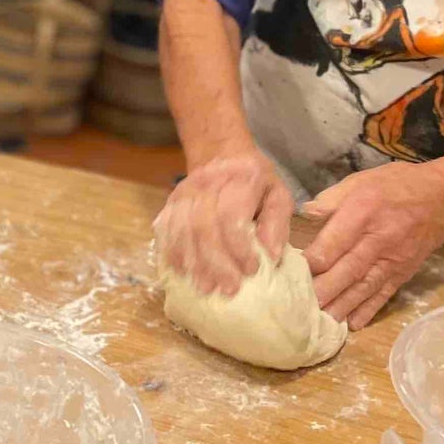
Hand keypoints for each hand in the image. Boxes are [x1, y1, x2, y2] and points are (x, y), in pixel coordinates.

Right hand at [153, 150, 292, 295]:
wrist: (220, 154)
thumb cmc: (255, 181)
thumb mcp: (278, 194)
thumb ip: (277, 223)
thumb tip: (271, 256)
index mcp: (240, 179)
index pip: (231, 215)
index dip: (239, 246)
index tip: (252, 270)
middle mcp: (207, 183)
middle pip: (203, 226)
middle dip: (216, 262)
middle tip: (229, 289)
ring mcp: (184, 192)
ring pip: (182, 229)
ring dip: (193, 262)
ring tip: (206, 288)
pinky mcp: (170, 202)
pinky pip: (165, 229)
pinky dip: (173, 253)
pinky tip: (182, 272)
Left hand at [304, 163, 443, 329]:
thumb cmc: (397, 185)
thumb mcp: (361, 179)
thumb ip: (332, 197)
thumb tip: (307, 212)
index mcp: (364, 211)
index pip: (336, 241)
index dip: (315, 259)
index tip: (294, 272)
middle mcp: (379, 239)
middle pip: (348, 269)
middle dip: (325, 290)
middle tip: (301, 307)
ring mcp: (393, 260)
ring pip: (364, 286)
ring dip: (342, 306)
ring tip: (322, 322)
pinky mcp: (404, 272)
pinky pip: (384, 294)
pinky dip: (368, 310)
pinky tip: (353, 324)